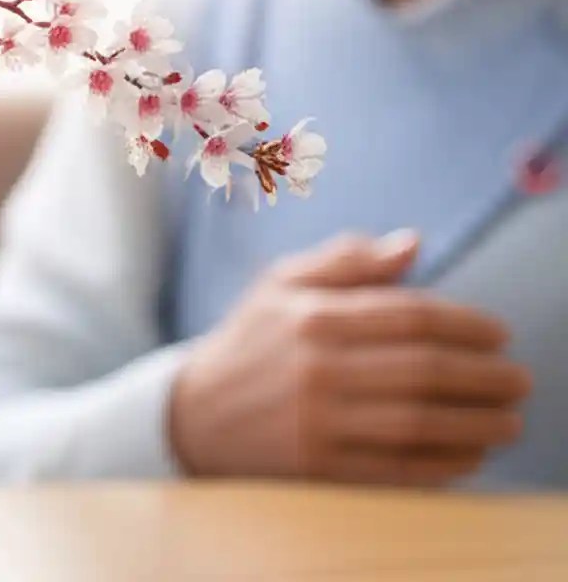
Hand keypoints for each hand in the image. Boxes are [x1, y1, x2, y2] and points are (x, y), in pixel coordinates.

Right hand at [168, 230, 531, 485]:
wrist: (193, 414)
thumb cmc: (248, 343)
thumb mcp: (280, 285)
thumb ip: (346, 261)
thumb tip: (412, 243)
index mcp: (313, 317)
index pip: (411, 316)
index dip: (467, 324)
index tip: (499, 335)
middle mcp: (317, 369)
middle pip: (424, 370)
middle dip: (486, 377)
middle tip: (520, 381)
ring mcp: (317, 422)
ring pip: (420, 422)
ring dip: (478, 424)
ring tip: (509, 421)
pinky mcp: (318, 467)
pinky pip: (398, 468)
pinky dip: (445, 464)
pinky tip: (471, 455)